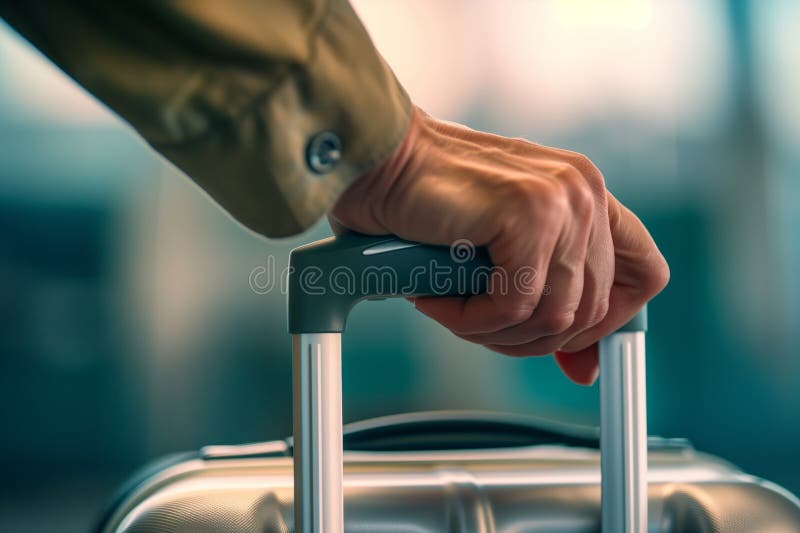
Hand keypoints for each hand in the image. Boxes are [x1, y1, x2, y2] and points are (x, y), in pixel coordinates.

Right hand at [331, 107, 668, 384]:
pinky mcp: (530, 214)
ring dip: (494, 332)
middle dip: (529, 339)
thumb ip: (549, 296)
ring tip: (452, 309)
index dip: (610, 324)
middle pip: (591, 312)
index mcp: (586, 195)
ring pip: (555, 317)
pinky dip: (471, 319)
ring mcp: (563, 200)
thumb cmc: (427, 204)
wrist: (380, 162)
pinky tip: (438, 299)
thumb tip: (584, 369)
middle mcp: (585, 192)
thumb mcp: (504, 252)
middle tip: (478, 324)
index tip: (570, 351)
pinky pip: (516, 307)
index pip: (644, 273)